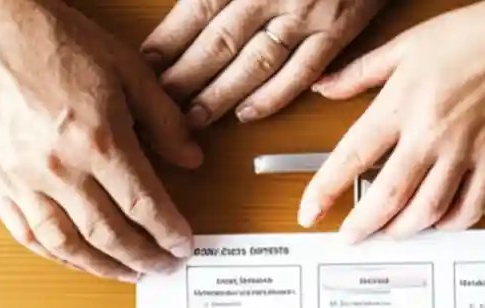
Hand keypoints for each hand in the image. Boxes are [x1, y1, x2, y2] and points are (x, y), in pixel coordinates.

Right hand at [0, 0, 202, 280]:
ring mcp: (22, 178)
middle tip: (163, 266)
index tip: (183, 246)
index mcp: (97, 139)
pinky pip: (28, 234)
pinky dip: (57, 254)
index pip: (144, 205)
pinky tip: (78, 258)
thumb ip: (164, 120)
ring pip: (68, 245)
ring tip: (128, 272)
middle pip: (110, 234)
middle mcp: (59, 167)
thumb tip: (191, 159)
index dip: (169, 233)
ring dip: (103, 268)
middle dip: (144, 258)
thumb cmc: (55, 42)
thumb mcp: (127, 71)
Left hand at [141, 0, 385, 126]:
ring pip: (256, 64)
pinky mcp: (339, 30)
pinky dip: (274, 97)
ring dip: (221, 96)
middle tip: (160, 106)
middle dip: (186, 79)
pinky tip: (248, 114)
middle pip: (221, 43)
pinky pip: (303, 71)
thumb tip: (190, 6)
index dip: (169, 42)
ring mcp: (307, 14)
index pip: (198, 10)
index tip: (146, 67)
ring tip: (193, 119)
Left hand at [299, 0, 484, 240]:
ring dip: (403, 230)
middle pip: (387, 196)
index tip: (310, 212)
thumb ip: (359, 73)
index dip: (325, 190)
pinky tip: (438, 222)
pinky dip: (450, 224)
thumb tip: (323, 88)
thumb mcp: (406, 44)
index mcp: (402, 103)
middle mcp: (431, 133)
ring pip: (427, 210)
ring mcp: (465, 151)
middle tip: (348, 237)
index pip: (352, 156)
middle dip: (361, 226)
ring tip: (389, 232)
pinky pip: (470, 208)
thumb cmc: (473, 35)